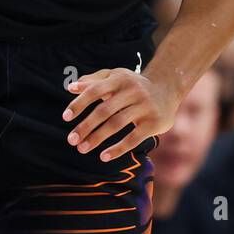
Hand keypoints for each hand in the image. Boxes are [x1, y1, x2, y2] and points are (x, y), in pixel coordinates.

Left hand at [62, 69, 179, 162]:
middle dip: (86, 126)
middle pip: (104, 110)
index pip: (95, 91)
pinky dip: (118, 148)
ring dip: (97, 138)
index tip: (65, 118)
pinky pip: (133, 138)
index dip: (79, 104)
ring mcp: (144, 106)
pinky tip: (104, 157)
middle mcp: (133, 90)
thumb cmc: (133, 84)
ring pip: (117, 124)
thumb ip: (93, 81)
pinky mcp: (154, 122)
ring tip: (83, 148)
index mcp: (119, 78)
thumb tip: (71, 87)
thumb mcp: (115, 77)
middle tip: (71, 140)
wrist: (168, 88)